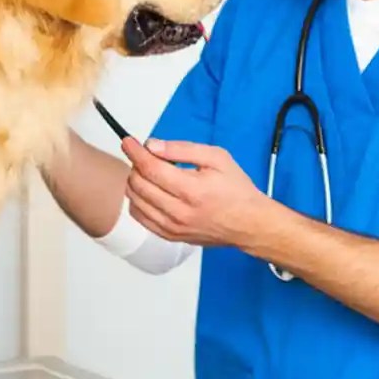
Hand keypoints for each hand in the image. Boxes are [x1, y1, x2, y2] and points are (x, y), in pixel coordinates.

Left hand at [122, 138, 269, 248]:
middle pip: (139, 184)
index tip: (129, 142)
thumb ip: (183, 149)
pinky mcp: (169, 236)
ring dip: (136, 182)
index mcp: (192, 190)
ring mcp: (172, 228)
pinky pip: (140, 217)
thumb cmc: (237, 191)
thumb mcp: (217, 158)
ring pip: (135, 201)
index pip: (151, 168)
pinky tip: (149, 192)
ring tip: (150, 173)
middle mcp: (179, 212)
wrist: (249, 224)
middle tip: (146, 156)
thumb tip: (153, 146)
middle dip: (136, 165)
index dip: (135, 152)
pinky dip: (138, 201)